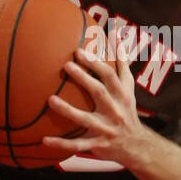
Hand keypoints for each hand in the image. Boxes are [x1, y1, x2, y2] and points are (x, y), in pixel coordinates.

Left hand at [44, 43, 147, 166]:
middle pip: (99, 92)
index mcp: (121, 95)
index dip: (96, 63)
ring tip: (50, 99)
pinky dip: (61, 144)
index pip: (110, 76)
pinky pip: (77, 145)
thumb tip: (115, 33)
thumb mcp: (128, 87)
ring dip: (68, 110)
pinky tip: (44, 140)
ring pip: (86, 119)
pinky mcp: (98, 145)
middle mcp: (115, 111)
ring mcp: (106, 129)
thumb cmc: (127, 110)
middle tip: (66, 65)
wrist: (137, 146)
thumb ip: (121, 62)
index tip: (79, 51)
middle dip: (84, 79)